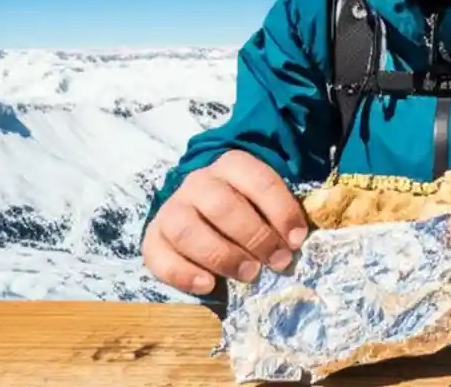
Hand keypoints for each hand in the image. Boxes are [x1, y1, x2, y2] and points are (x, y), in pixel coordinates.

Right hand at [142, 150, 307, 294]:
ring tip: (248, 274)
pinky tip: (208, 285)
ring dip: (221, 255)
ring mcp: (173, 208)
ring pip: (187, 228)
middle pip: (222, 205)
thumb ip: (280, 216)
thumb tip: (296, 242)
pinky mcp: (154, 236)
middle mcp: (199, 182)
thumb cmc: (248, 209)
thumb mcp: (267, 202)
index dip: (281, 210)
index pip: (258, 180)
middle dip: (254, 237)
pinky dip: (183, 274)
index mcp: (233, 166)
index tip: (297, 239)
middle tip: (276, 261)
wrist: (204, 209)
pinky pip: (158, 255)